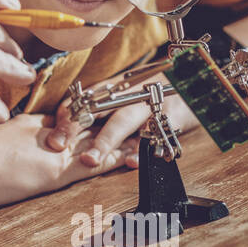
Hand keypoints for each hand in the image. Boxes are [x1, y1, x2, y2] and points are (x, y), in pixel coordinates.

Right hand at [0, 113, 134, 211]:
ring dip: (122, 136)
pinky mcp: (55, 171)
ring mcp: (53, 150)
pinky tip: (132, 158)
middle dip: (116, 114)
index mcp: (31, 122)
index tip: (111, 102)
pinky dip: (115, 158)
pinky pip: (93, 162)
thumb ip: (13, 140)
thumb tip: (18, 147)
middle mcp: (47, 130)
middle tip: (142, 106)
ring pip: (97, 138)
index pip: (70, 113)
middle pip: (90, 120)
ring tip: (147, 131)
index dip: (92, 109)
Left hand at [46, 72, 198, 168]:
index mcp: (112, 89)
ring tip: (91, 159)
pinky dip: (143, 149)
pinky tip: (131, 162)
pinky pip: (154, 134)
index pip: (82, 101)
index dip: (66, 119)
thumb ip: (97, 111)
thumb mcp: (122, 97)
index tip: (53, 139)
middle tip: (62, 149)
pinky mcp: (169, 117)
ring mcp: (148, 105)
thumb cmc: (149, 96)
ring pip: (123, 121)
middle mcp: (127, 94)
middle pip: (98, 109)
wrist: (194, 84)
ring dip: (106, 141)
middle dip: (78, 128)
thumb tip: (63, 131)